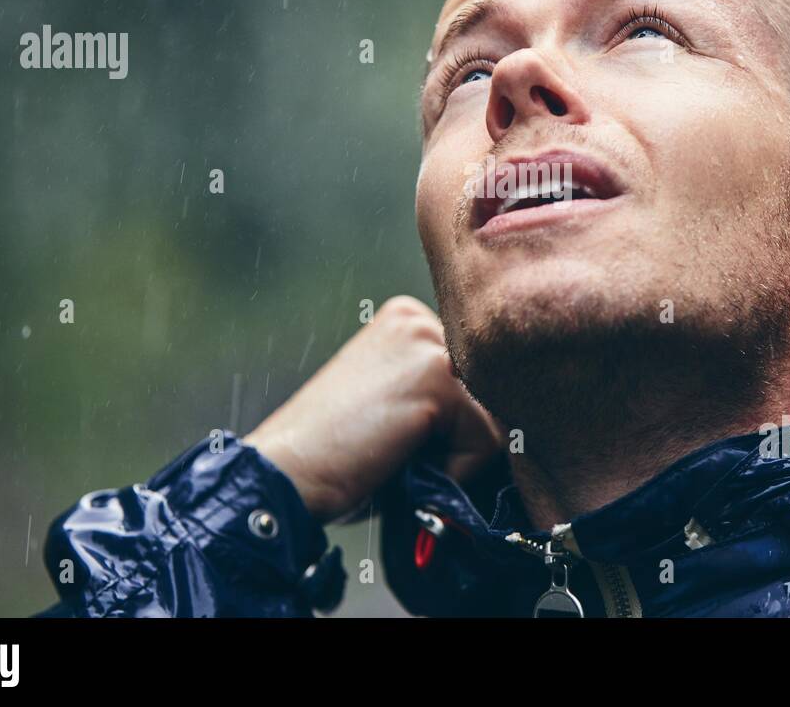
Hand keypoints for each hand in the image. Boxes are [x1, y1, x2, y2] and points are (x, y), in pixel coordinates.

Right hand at [244, 296, 503, 523]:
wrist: (284, 471)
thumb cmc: (332, 452)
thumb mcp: (391, 401)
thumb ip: (440, 394)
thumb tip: (505, 420)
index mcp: (407, 319)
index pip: (476, 375)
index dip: (452, 423)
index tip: (403, 437)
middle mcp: (419, 319)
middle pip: (490, 394)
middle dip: (459, 436)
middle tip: (400, 450)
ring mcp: (430, 344)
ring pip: (492, 419)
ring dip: (455, 454)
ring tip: (399, 455)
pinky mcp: (437, 379)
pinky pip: (485, 442)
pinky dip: (453, 470)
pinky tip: (401, 462)